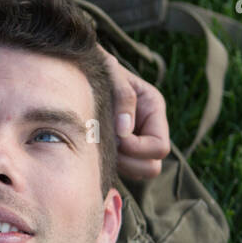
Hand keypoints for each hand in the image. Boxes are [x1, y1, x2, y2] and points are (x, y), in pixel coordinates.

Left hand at [100, 44, 170, 180]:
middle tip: (108, 146)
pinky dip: (110, 165)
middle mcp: (149, 128)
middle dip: (129, 162)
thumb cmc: (98, 69)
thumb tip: (125, 131)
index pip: (159, 147)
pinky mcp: (121, 150)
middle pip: (152, 168)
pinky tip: (97, 148)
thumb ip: (122, 97)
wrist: (82, 70)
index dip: (137, 148)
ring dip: (118, 165)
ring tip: (101, 145)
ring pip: (137, 173)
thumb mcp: (112, 74)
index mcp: (154, 109)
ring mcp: (136, 141)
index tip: (116, 138)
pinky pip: (122, 171)